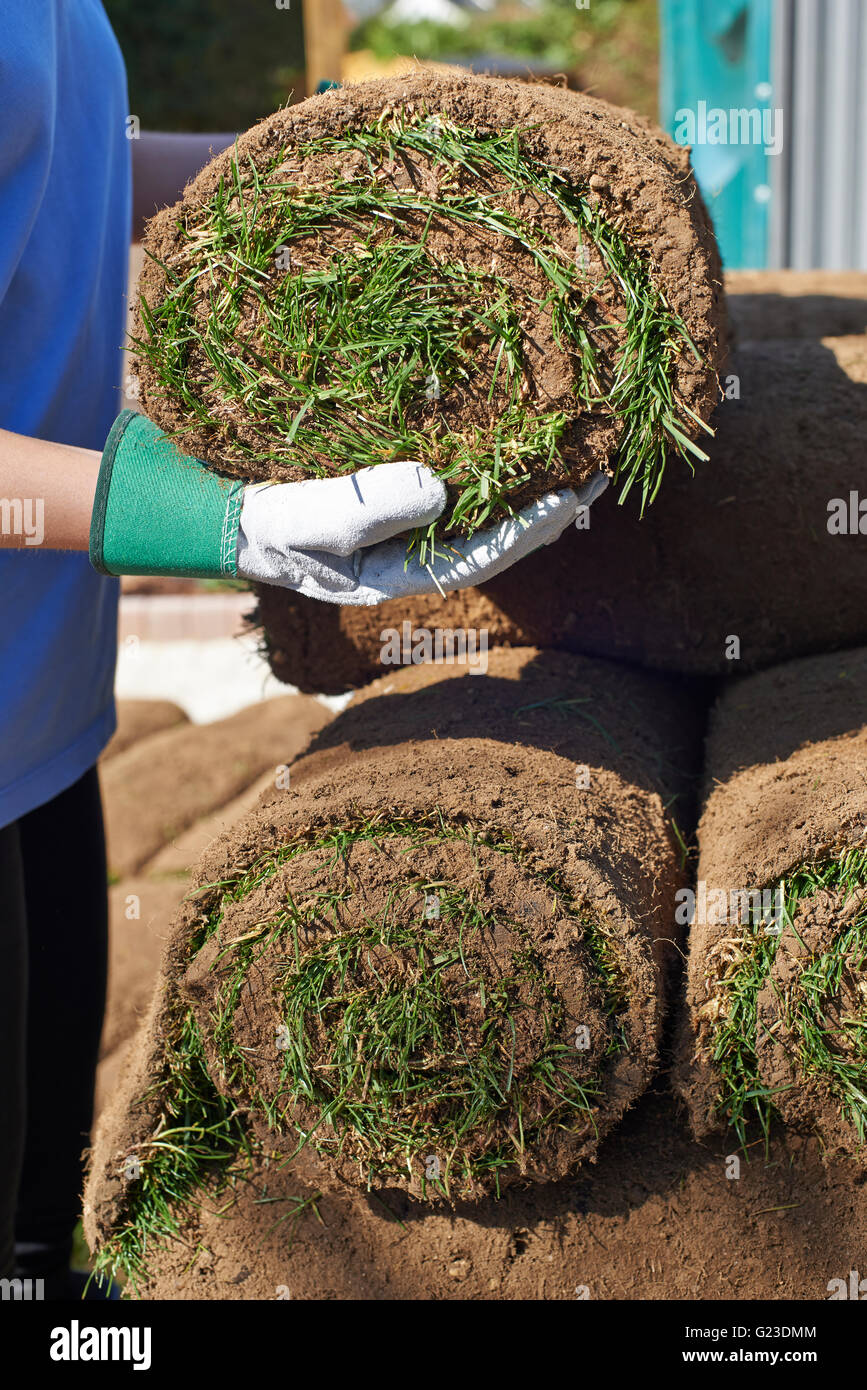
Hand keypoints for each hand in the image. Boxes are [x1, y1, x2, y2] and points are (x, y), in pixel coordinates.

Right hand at [89, 410, 608, 595]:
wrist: (215, 517)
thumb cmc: (257, 525)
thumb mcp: (301, 518)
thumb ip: (364, 508)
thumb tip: (442, 487)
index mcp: (397, 578)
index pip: (480, 556)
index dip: (530, 527)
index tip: (573, 495)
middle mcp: (410, 560)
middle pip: (494, 540)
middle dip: (546, 510)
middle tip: (598, 473)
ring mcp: (401, 535)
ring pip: (481, 518)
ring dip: (525, 491)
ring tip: (572, 461)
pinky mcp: (391, 507)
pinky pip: (455, 495)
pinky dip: (490, 474)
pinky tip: (511, 452)